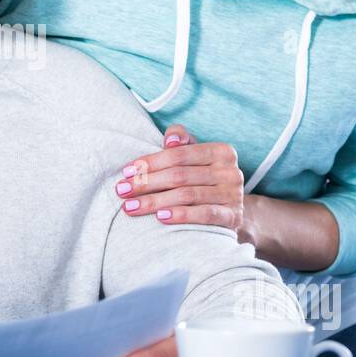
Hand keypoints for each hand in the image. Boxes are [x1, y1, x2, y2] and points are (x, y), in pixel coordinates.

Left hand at [114, 124, 243, 230]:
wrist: (230, 210)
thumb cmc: (203, 178)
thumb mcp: (195, 156)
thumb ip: (181, 141)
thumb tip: (169, 139)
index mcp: (221, 151)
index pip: (179, 154)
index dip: (150, 162)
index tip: (126, 172)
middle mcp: (230, 171)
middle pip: (180, 175)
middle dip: (147, 183)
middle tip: (122, 191)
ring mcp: (233, 195)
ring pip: (188, 195)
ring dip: (155, 201)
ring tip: (131, 207)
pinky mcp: (234, 217)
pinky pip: (205, 215)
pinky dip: (182, 215)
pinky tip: (161, 217)